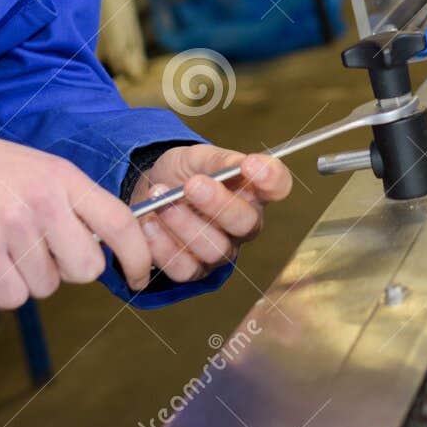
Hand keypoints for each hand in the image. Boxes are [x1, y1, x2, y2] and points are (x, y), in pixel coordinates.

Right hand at [0, 133, 152, 309]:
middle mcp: (45, 202)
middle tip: (42, 251)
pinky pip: (12, 297)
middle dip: (69, 269)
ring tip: (4, 246)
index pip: (121, 223)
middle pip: (87, 268)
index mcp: (64, 178)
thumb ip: (72, 202)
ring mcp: (13, 227)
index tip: (139, 276)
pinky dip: (1, 289)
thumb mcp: (39, 168)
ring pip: (46, 286)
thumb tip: (100, 246)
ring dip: (28, 277)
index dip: (139, 256)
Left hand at [129, 144, 292, 282]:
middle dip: (219, 204)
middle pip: (247, 223)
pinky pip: (184, 268)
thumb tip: (241, 164)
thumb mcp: (198, 156)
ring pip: (215, 249)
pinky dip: (163, 246)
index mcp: (252, 191)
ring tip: (160, 201)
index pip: (278, 186)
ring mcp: (220, 250)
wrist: (150, 191)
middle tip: (193, 185)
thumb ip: (220, 160)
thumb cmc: (183, 173)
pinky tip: (149, 223)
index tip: (250, 164)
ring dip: (185, 225)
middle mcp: (242, 225)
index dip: (270, 178)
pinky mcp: (194, 270)